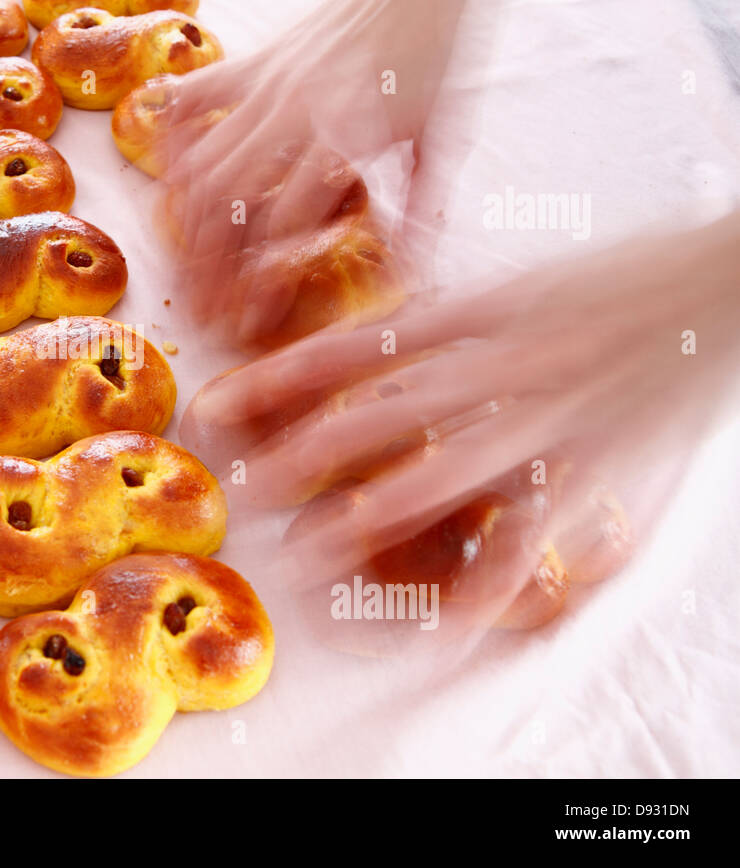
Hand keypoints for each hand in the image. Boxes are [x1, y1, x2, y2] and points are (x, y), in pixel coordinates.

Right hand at [155, 0, 522, 344]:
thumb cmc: (439, 50)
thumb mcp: (440, 137)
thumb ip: (420, 211)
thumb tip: (411, 276)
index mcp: (341, 134)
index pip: (282, 226)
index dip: (258, 283)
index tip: (248, 326)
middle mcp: (290, 112)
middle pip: (222, 205)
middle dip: (204, 270)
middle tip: (200, 314)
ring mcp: (262, 85)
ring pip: (198, 165)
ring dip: (183, 226)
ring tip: (182, 269)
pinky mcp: (251, 60)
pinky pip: (191, 100)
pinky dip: (170, 140)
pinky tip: (170, 178)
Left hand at [182, 216, 739, 635]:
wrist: (724, 288)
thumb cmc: (620, 280)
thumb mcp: (520, 283)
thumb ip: (451, 318)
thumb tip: (383, 345)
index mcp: (470, 316)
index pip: (355, 346)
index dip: (279, 376)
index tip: (220, 401)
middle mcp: (492, 367)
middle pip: (378, 413)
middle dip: (304, 455)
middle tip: (247, 490)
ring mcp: (540, 421)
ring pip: (438, 476)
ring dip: (367, 520)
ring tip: (310, 556)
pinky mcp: (590, 471)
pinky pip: (529, 540)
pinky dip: (484, 590)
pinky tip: (439, 629)